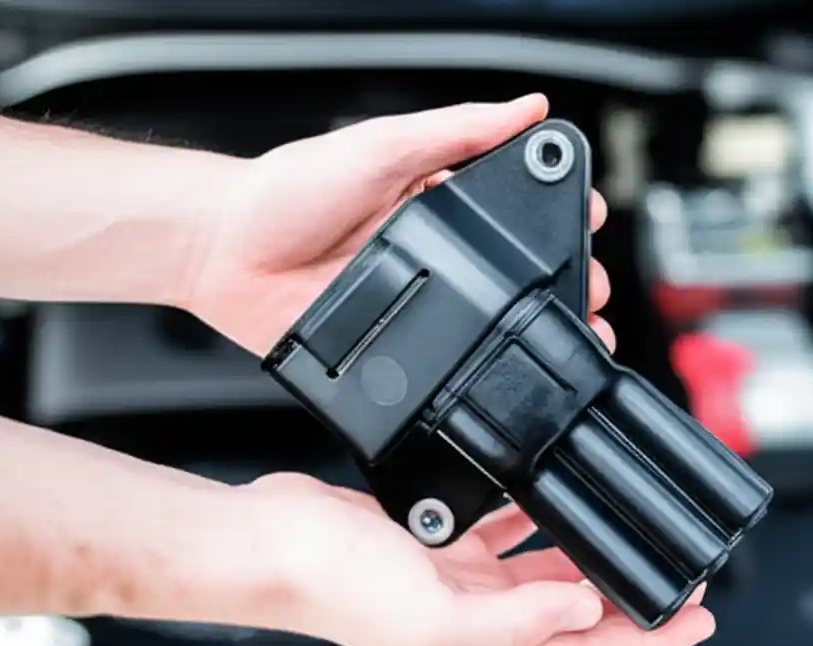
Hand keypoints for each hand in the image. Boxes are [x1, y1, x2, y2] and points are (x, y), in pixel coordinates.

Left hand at [183, 94, 613, 355]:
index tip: (591, 222)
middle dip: (563, 282)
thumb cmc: (287, 189)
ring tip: (573, 336)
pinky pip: (440, 363)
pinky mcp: (391, 349)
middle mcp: (434, 255)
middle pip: (515, 274)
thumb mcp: (382, 147)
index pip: (515, 211)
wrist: (222, 250)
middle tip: (590, 290)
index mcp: (437, 202)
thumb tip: (529, 108)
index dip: (558, 218)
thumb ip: (456, 131)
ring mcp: (416, 304)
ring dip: (530, 331)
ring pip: (489, 323)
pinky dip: (474, 369)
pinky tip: (503, 370)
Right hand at [242, 473, 714, 645]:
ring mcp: (457, 581)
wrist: (272, 541)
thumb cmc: (333, 584)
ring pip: (543, 573)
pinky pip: (502, 530)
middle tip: (676, 574)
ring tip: (625, 536)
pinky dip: (530, 518)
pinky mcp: (437, 543)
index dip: (647, 640)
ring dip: (587, 559)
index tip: (696, 618)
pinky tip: (546, 494)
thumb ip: (515, 619)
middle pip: (574, 615)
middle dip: (629, 600)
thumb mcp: (433, 615)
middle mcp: (477, 618)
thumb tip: (583, 604)